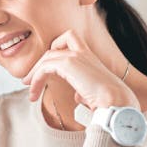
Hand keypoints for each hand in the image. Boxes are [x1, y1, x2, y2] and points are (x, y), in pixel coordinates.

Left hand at [22, 30, 137, 109]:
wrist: (117, 103)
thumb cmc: (110, 103)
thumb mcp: (94, 94)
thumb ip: (83, 91)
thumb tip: (76, 95)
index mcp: (91, 58)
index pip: (69, 43)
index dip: (54, 54)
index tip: (44, 72)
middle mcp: (84, 53)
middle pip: (53, 49)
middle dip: (40, 64)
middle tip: (28, 80)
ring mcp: (77, 56)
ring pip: (47, 57)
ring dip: (34, 74)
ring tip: (29, 90)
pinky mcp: (68, 63)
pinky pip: (44, 68)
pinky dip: (35, 79)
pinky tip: (34, 94)